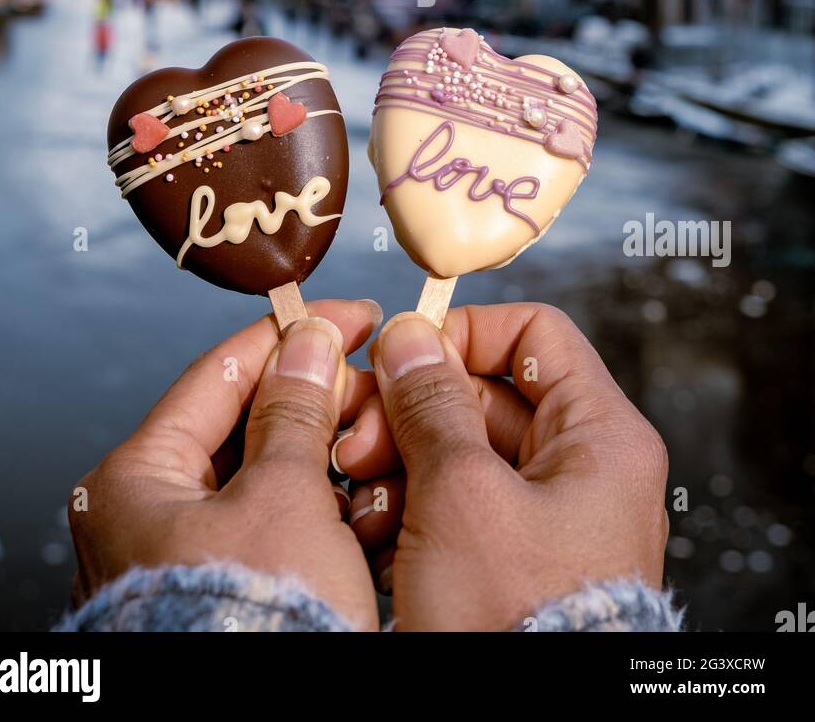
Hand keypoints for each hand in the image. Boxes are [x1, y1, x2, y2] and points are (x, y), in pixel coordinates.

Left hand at [69, 299, 381, 630]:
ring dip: (327, 464)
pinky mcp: (219, 598)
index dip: (290, 336)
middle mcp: (145, 517)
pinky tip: (367, 510)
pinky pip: (274, 534)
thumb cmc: (245, 623)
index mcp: (137, 477)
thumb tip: (307, 342)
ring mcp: (181, 562)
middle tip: (376, 392)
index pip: (220, 373)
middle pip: (244, 428)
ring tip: (380, 455)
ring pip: (266, 483)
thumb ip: (297, 409)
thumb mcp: (282, 496)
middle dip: (317, 409)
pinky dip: (319, 517)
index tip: (347, 317)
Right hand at [335, 303, 668, 631]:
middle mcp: (580, 473)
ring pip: (459, 457)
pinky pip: (455, 512)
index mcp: (598, 437)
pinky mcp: (510, 567)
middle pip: (484, 398)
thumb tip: (409, 337)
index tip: (401, 355)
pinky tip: (375, 535)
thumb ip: (430, 403)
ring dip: (399, 466)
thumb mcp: (462, 493)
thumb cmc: (520, 622)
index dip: (463, 334)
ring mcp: (545, 522)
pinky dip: (410, 514)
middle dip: (410, 413)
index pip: (534, 335)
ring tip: (360, 493)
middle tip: (357, 436)